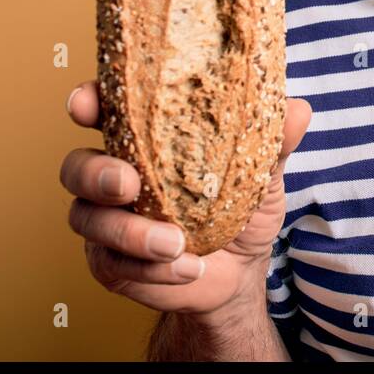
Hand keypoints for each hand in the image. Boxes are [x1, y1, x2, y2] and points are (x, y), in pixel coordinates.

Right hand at [60, 82, 310, 320]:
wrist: (241, 271)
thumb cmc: (242, 205)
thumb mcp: (262, 170)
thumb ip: (273, 140)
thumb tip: (297, 109)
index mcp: (144, 138)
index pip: (104, 110)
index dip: (87, 102)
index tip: (85, 103)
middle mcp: (115, 174)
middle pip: (75, 166)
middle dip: (94, 173)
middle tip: (129, 183)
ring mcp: (107, 220)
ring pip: (88, 219)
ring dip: (130, 233)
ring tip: (176, 243)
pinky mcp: (110, 262)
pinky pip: (113, 264)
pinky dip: (150, 269)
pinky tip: (188, 268)